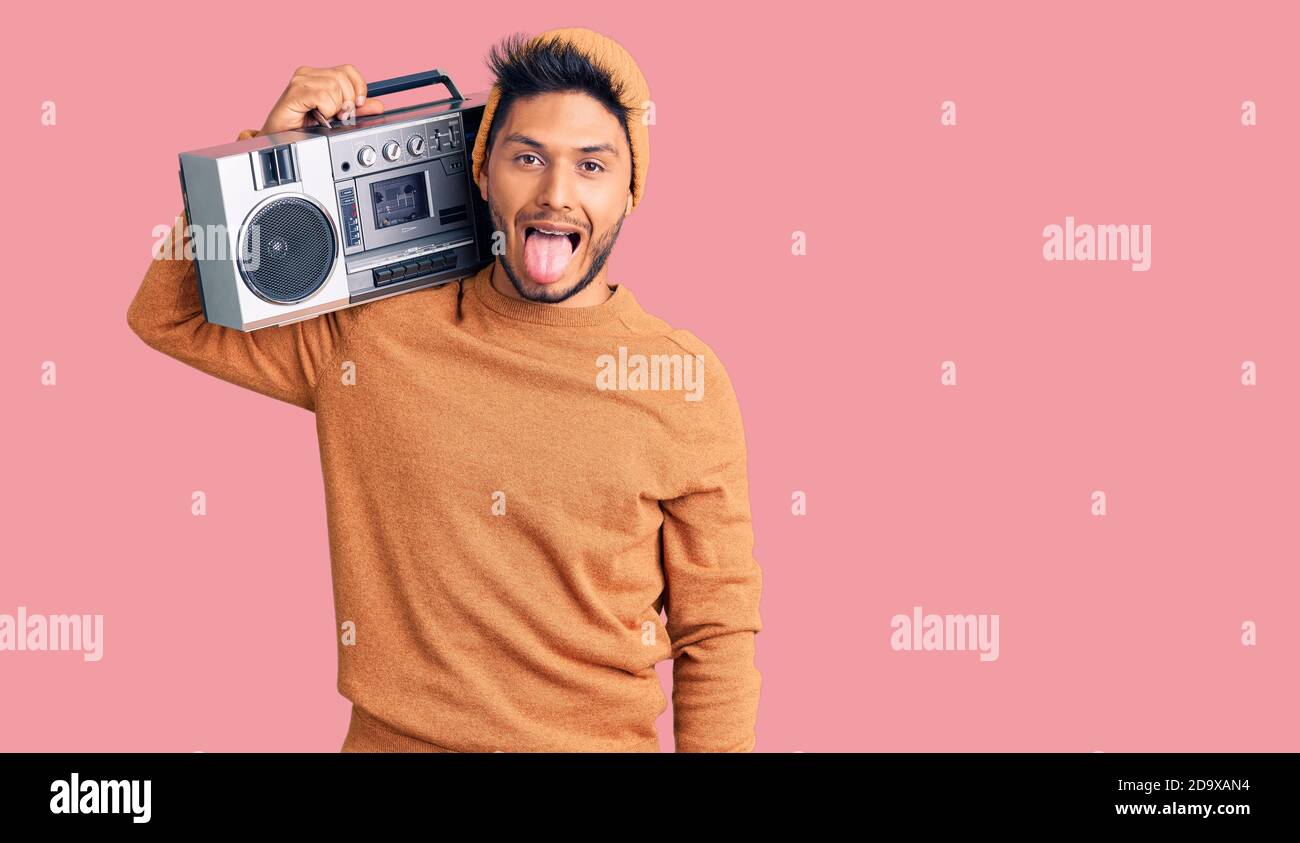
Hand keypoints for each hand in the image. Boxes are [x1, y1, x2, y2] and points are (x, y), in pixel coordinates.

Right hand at [260, 64, 384, 133]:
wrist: (281, 139)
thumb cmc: (303, 127)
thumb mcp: (338, 117)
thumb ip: (357, 110)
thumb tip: (378, 105)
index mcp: (319, 75)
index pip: (349, 70)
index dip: (359, 87)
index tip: (358, 105)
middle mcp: (309, 74)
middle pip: (344, 78)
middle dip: (347, 101)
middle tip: (337, 116)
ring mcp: (300, 81)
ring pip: (335, 87)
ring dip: (334, 108)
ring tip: (324, 117)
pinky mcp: (295, 92)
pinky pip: (323, 97)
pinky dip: (326, 110)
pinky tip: (317, 116)